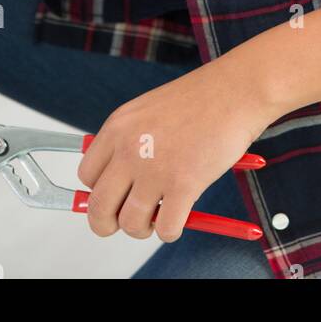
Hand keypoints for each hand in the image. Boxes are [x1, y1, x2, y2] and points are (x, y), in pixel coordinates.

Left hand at [75, 58, 272, 242]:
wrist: (234, 90)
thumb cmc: (199, 101)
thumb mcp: (148, 111)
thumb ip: (129, 142)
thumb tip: (117, 183)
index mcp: (118, 127)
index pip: (86, 176)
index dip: (99, 193)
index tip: (114, 198)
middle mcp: (129, 149)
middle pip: (98, 207)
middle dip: (109, 224)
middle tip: (129, 221)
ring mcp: (154, 168)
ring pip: (130, 224)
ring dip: (144, 229)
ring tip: (160, 216)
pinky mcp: (183, 184)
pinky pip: (166, 229)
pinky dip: (171, 231)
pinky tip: (181, 216)